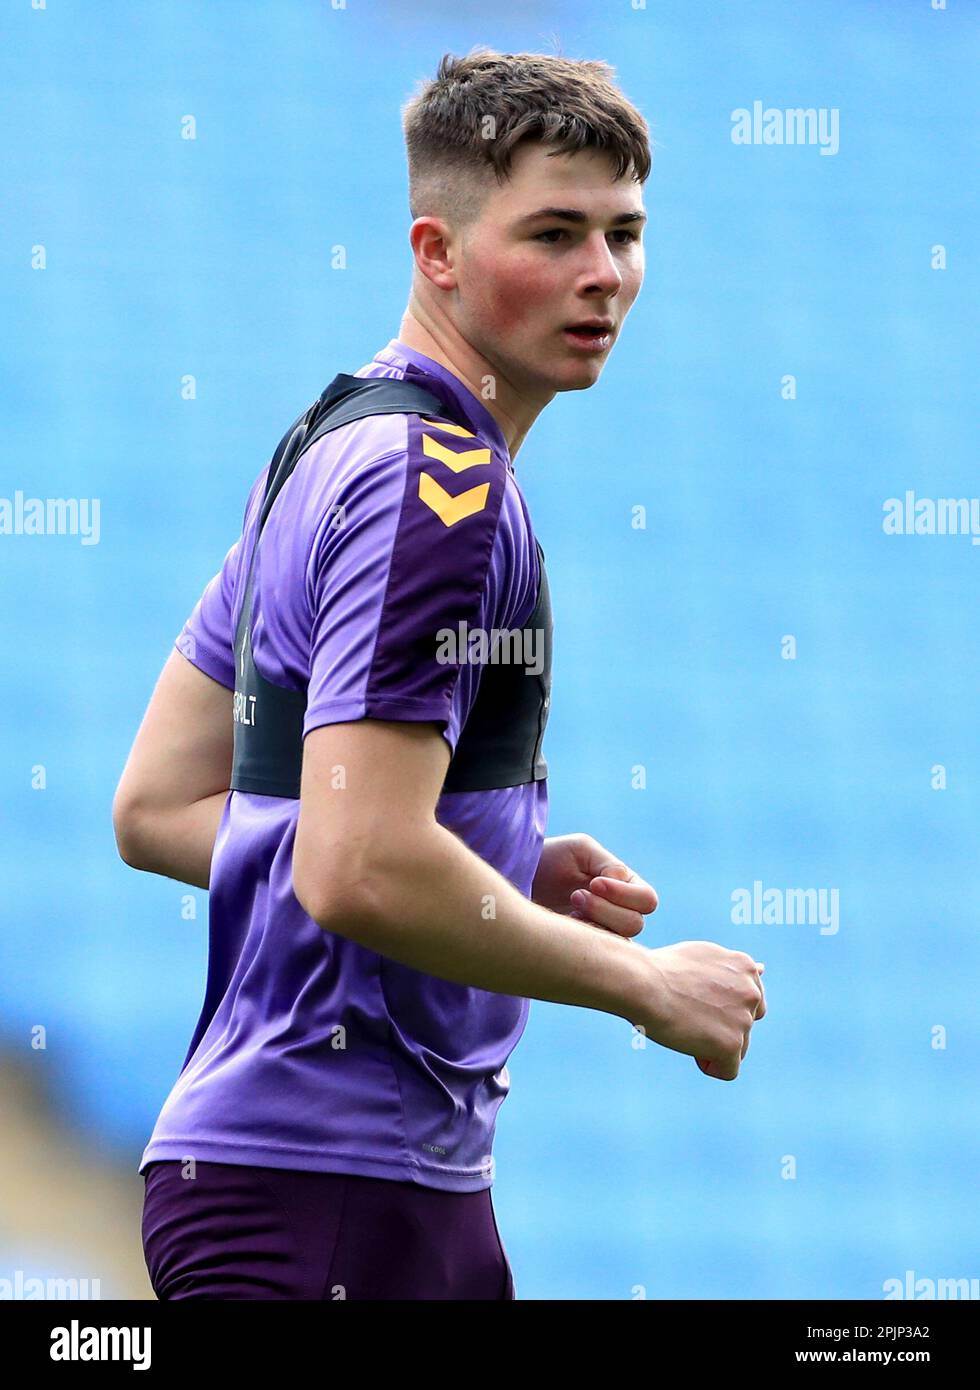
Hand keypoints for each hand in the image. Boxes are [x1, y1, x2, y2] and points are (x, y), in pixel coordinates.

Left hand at [530, 833, 657, 940]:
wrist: (519, 879)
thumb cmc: (550, 859)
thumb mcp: (581, 850)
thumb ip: (609, 864)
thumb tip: (624, 883)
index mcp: (625, 885)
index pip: (647, 899)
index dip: (623, 894)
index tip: (593, 883)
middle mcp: (620, 911)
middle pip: (635, 924)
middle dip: (605, 909)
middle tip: (575, 896)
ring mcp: (603, 933)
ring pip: (619, 943)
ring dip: (594, 924)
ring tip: (570, 908)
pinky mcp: (585, 950)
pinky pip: (598, 956)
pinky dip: (583, 940)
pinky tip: (565, 926)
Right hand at [632, 942, 766, 1081]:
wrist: (642, 984)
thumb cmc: (661, 969)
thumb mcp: (704, 956)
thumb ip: (732, 968)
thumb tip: (762, 969)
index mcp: (746, 967)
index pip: (748, 1002)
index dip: (721, 1008)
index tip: (696, 1002)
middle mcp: (751, 992)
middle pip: (744, 1027)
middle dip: (719, 1027)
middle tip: (687, 1014)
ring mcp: (744, 1019)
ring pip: (736, 1049)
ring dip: (712, 1045)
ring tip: (684, 1027)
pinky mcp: (731, 1044)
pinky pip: (728, 1071)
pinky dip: (709, 1066)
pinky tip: (688, 1046)